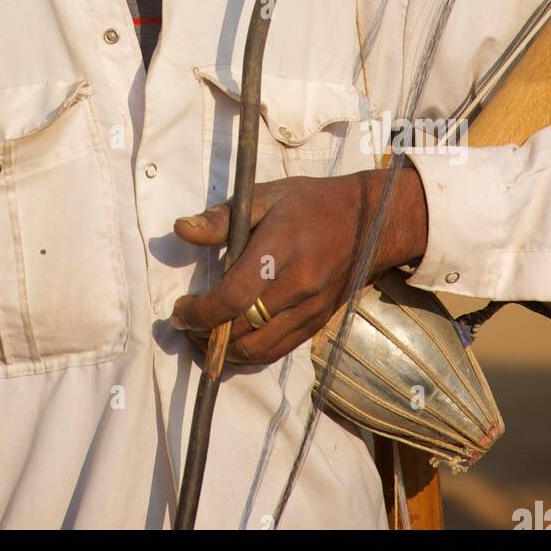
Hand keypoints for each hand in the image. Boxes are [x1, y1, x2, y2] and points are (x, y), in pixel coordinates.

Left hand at [170, 164, 427, 365]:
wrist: (371, 222)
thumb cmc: (310, 203)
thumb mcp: (265, 196)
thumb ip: (222, 218)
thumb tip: (182, 230)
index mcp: (281, 247)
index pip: (235, 295)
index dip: (201, 312)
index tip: (180, 309)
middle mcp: (299, 285)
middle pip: (242, 330)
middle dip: (205, 334)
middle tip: (185, 323)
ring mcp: (311, 309)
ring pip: (258, 350)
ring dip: (223, 351)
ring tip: (203, 335)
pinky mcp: (318, 324)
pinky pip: (277, 351)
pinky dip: (249, 354)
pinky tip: (232, 340)